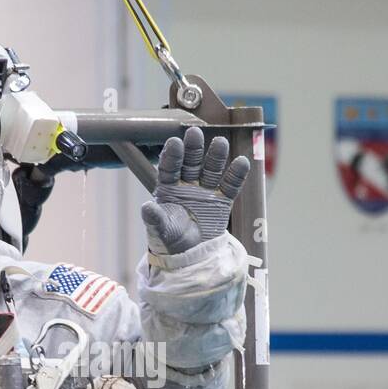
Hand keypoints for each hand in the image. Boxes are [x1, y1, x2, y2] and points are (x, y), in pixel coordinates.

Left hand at [141, 125, 249, 253]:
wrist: (189, 256)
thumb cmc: (169, 241)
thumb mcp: (159, 231)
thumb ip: (155, 218)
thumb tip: (146, 207)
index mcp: (168, 188)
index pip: (170, 168)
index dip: (172, 155)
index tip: (175, 142)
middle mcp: (187, 185)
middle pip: (191, 163)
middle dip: (193, 148)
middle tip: (195, 132)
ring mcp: (205, 191)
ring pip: (211, 169)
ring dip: (215, 156)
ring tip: (220, 142)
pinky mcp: (222, 201)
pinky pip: (230, 185)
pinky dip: (236, 174)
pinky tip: (241, 162)